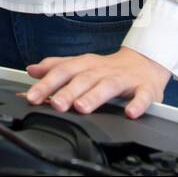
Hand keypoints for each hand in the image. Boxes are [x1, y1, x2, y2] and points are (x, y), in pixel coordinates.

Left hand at [24, 47, 171, 118]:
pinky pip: (142, 96)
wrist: (145, 62)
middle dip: (68, 91)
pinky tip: (130, 113)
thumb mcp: (81, 64)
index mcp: (86, 65)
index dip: (46, 84)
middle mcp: (103, 70)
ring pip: (108, 86)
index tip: (32, 96)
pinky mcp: (145, 89)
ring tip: (82, 107)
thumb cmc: (109, 68)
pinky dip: (137, 104)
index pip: (63, 71)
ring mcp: (124, 79)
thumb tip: (32, 70)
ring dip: (95, 96)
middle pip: (84, 79)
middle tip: (56, 104)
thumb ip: (56, 67)